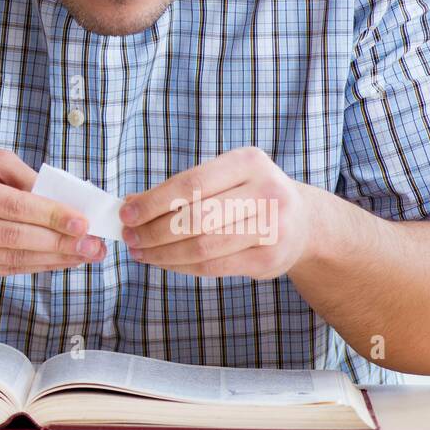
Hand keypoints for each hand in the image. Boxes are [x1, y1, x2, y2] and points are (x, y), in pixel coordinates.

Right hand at [0, 148, 106, 279]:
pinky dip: (34, 266)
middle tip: (94, 244)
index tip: (83, 221)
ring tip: (85, 254)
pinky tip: (58, 260)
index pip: (10, 205)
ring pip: (9, 258)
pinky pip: (1, 269)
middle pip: (12, 237)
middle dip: (58, 242)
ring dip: (52, 258)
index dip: (49, 215)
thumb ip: (20, 176)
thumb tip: (63, 199)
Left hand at [118, 147, 316, 278]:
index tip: (127, 213)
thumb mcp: (222, 179)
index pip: (192, 183)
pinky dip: (181, 266)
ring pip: (203, 246)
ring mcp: (272, 228)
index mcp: (249, 162)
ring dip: (163, 253)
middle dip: (154, 230)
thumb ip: (179, 189)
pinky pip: (214, 267)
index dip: (154, 201)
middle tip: (129, 237)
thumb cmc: (248, 194)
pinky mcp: (269, 260)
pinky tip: (164, 262)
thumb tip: (130, 203)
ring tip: (140, 252)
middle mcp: (266, 192)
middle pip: (196, 217)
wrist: (302, 222)